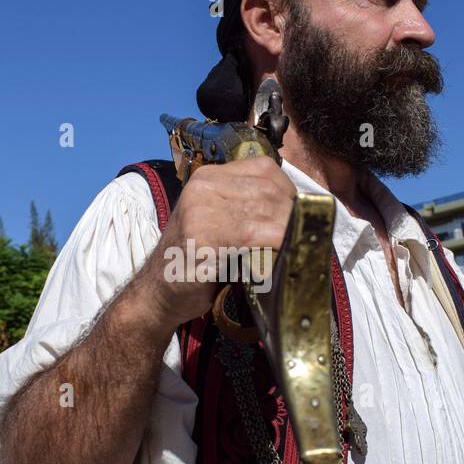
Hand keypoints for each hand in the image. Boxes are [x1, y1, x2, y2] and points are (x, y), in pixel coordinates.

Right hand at [133, 157, 296, 329]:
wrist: (158, 294)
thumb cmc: (194, 262)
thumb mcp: (216, 221)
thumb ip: (246, 207)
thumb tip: (297, 210)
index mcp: (207, 177)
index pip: (264, 169)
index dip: (289, 192)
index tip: (300, 215)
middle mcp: (203, 186)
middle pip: (269, 190)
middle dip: (294, 215)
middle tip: (306, 238)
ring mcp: (201, 209)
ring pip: (267, 211)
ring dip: (290, 232)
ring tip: (299, 248)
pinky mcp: (204, 236)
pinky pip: (256, 234)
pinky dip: (277, 244)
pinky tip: (284, 256)